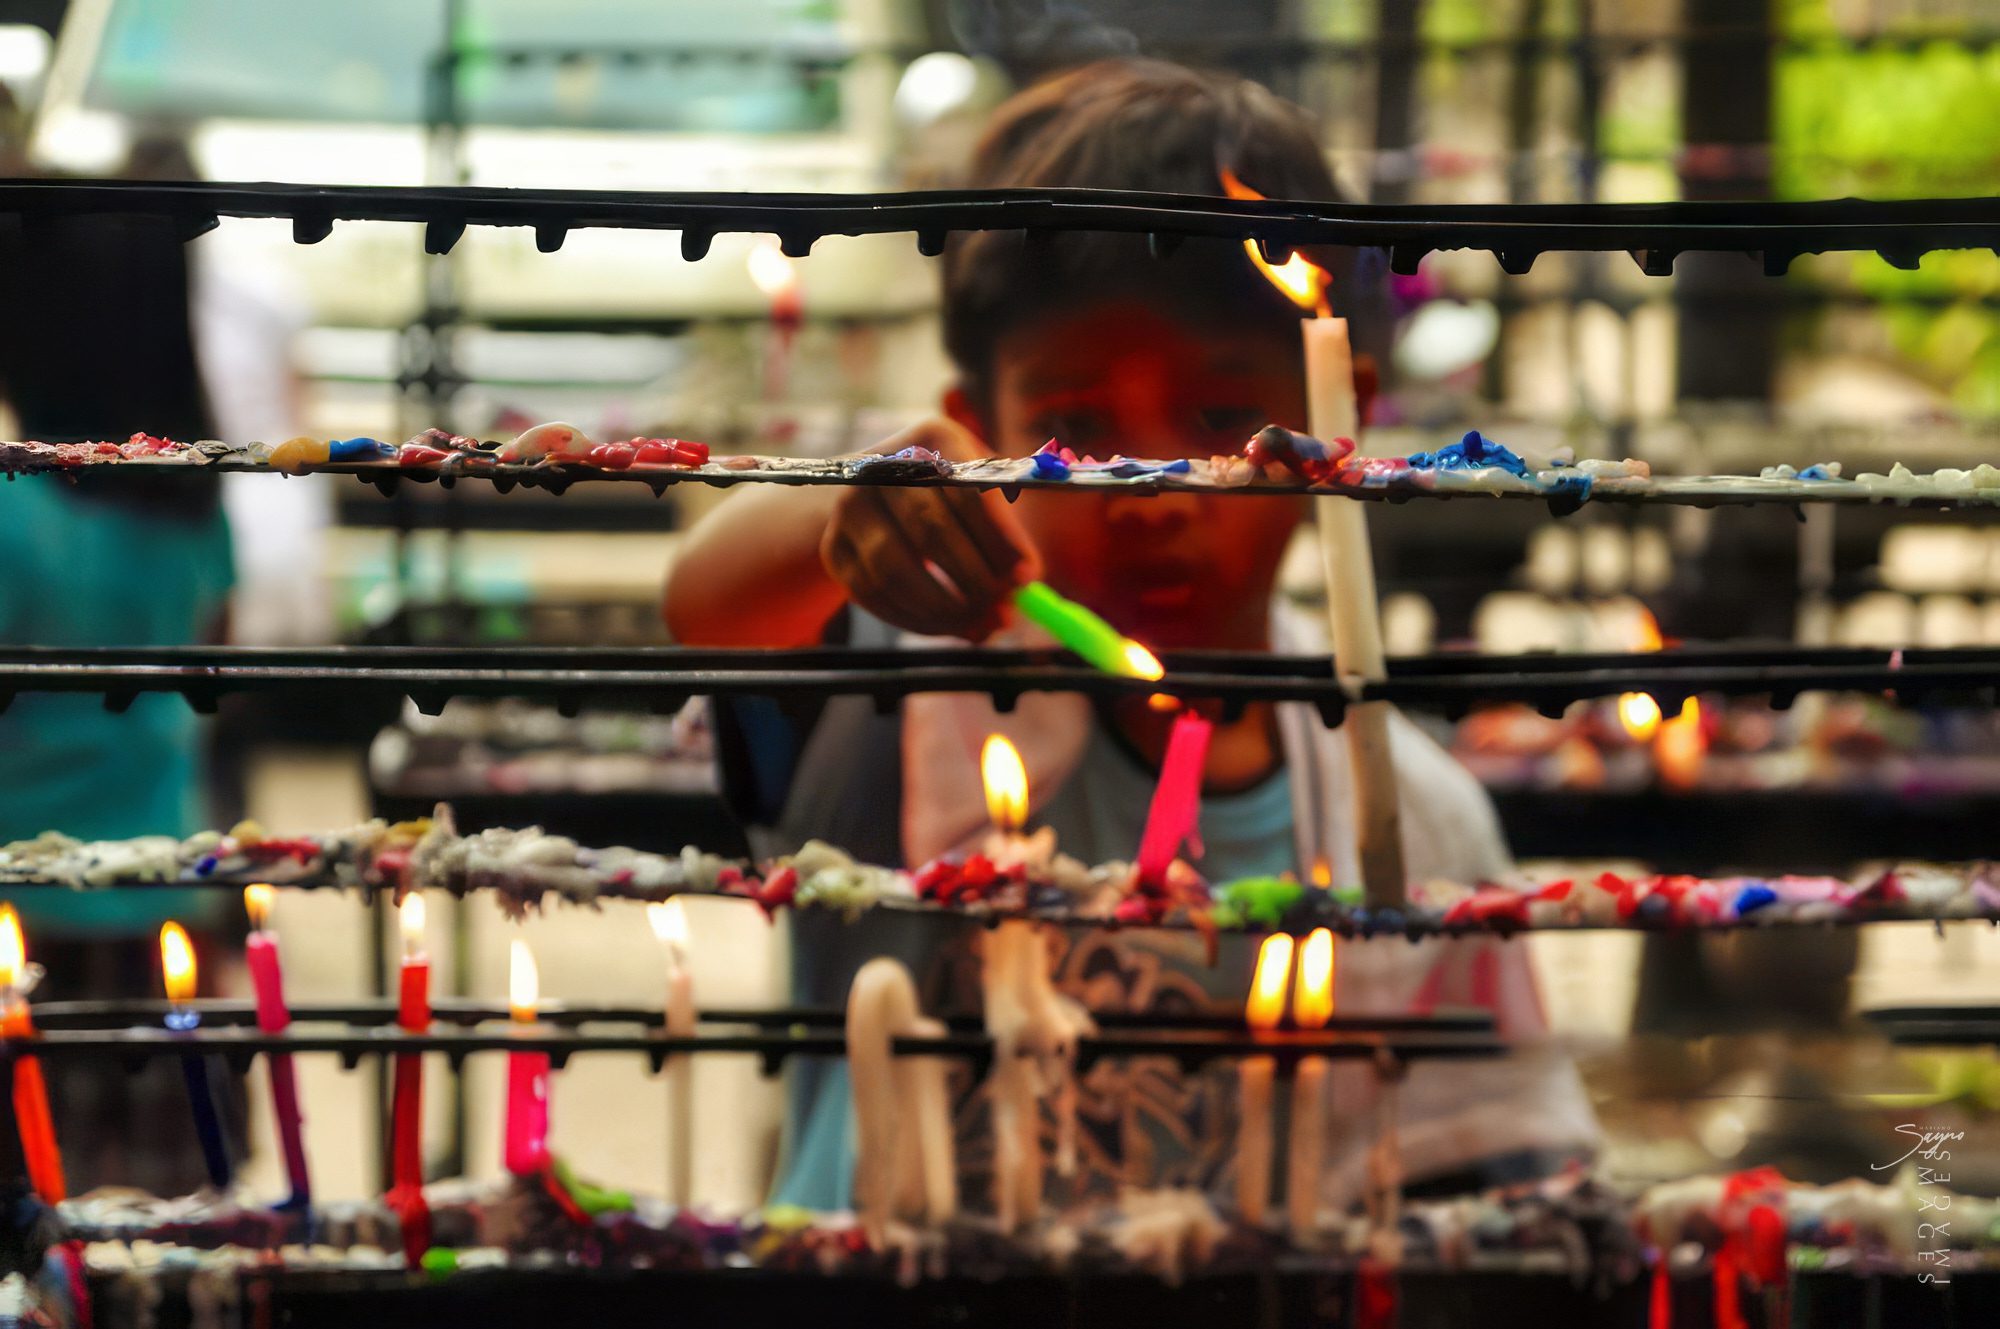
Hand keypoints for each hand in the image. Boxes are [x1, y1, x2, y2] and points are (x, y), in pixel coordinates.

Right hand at [821, 419, 1041, 639]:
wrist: (871, 495)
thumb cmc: (945, 494)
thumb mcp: (980, 488)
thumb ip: (1008, 530)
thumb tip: (1026, 580)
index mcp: (933, 438)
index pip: (970, 492)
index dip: (1001, 540)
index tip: (1027, 577)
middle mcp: (883, 466)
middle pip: (932, 532)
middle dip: (976, 582)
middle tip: (1004, 612)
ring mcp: (849, 507)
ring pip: (897, 572)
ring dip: (944, 610)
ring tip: (979, 624)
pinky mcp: (834, 548)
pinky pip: (873, 595)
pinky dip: (915, 620)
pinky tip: (945, 625)